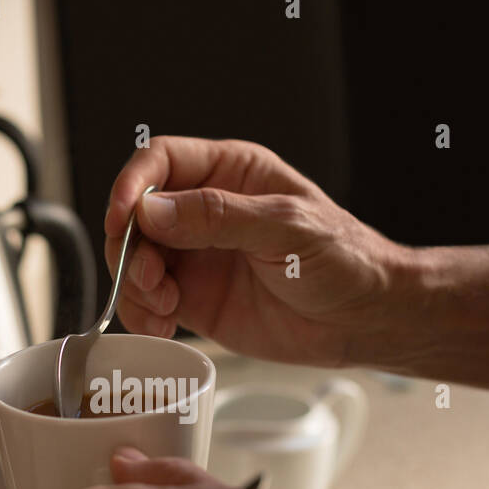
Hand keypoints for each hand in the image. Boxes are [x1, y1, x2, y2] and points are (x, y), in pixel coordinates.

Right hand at [104, 136, 407, 366]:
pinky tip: (162, 326)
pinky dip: (142, 314)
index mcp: (231, 173)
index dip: (133, 185)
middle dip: (130, 247)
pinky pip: (147, 302)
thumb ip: (219, 217)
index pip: (161, 162)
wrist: (363, 320)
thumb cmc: (344, 260)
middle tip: (149, 277)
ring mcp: (197, 256)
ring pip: (134, 260)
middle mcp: (205, 212)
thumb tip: (154, 211)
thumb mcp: (286, 227)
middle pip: (137, 215)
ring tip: (163, 307)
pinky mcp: (194, 299)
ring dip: (134, 285)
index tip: (125, 215)